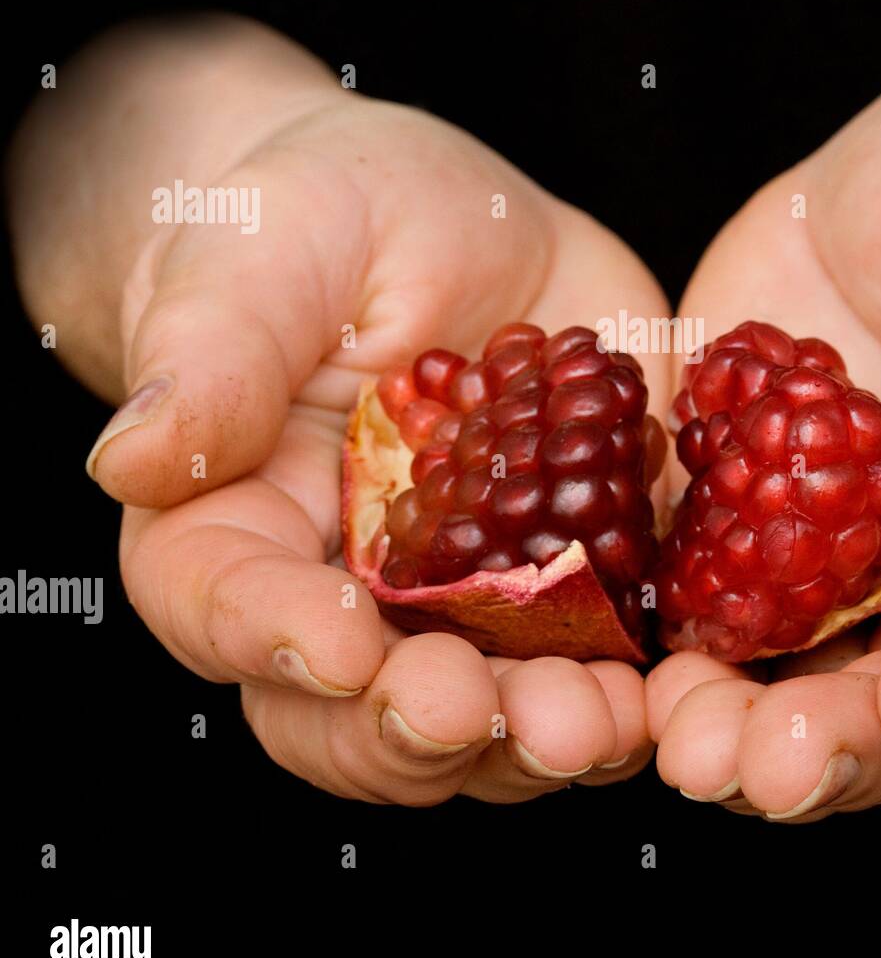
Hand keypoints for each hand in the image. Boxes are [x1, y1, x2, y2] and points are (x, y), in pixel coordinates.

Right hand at [8, 16, 670, 802]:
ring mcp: (467, 598)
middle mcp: (347, 590)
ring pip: (486, 715)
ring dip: (538, 734)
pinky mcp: (574, 573)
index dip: (272, 639)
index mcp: (240, 521)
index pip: (224, 603)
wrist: (446, 223)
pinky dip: (635, 682)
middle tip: (475, 711)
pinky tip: (673, 676)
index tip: (338, 649)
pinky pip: (601, 656)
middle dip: (417, 725)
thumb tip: (128, 456)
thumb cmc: (317, 225)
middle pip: (354, 710)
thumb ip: (211, 355)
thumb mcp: (261, 256)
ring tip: (596, 720)